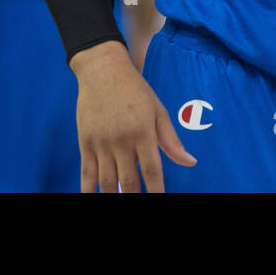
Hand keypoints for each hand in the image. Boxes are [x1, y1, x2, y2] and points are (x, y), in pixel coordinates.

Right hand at [70, 40, 196, 192]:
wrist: (103, 70)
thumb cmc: (135, 89)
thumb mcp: (158, 110)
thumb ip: (171, 140)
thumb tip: (190, 162)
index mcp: (143, 132)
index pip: (151, 170)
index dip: (156, 190)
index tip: (160, 200)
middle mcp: (121, 140)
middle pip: (128, 181)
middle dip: (134, 197)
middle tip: (140, 204)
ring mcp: (101, 143)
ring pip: (106, 181)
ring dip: (113, 196)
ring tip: (121, 202)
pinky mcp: (85, 143)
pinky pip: (86, 173)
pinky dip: (88, 190)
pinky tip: (93, 197)